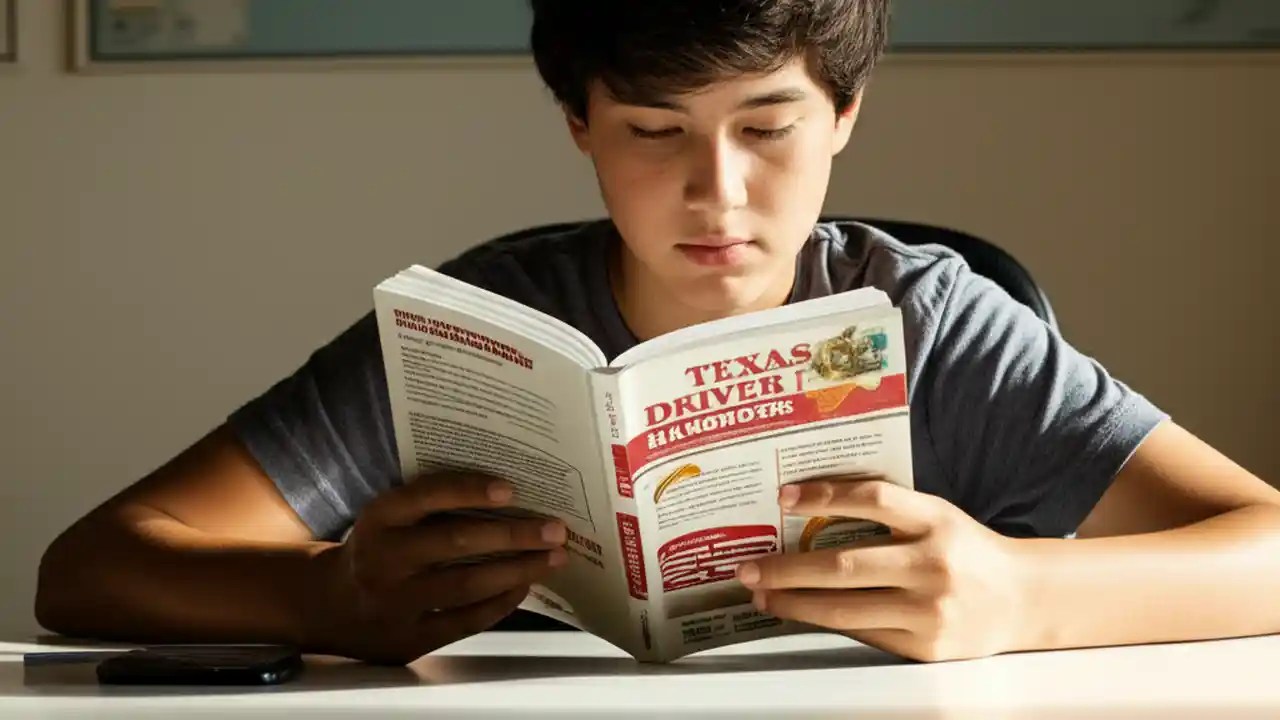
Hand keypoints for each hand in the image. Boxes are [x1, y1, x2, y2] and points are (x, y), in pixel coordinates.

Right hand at [306, 473, 566, 664]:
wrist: (331, 604)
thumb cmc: (379, 548)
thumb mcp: (388, 518)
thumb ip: (430, 503)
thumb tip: (506, 492)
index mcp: (379, 518)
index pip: (425, 496)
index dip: (468, 490)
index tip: (510, 489)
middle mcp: (383, 558)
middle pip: (456, 542)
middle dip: (513, 535)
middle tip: (555, 529)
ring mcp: (395, 602)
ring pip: (465, 585)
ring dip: (517, 570)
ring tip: (553, 558)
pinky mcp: (408, 637)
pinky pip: (464, 621)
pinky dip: (499, 604)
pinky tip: (522, 587)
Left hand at [736, 479, 1025, 662]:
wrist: (1024, 600)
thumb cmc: (966, 551)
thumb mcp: (937, 516)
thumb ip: (889, 510)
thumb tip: (812, 505)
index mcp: (936, 520)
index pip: (873, 500)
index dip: (825, 495)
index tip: (783, 496)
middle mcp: (933, 564)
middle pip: (845, 564)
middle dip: (787, 568)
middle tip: (748, 567)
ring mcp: (929, 609)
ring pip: (846, 608)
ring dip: (795, 603)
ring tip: (762, 595)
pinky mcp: (925, 646)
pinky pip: (863, 634)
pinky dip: (824, 623)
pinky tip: (799, 614)